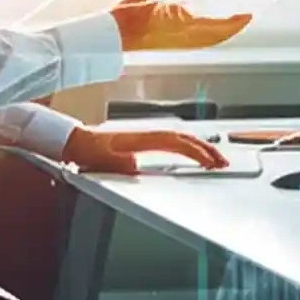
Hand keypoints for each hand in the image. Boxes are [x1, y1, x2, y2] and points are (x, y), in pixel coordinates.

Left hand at [61, 128, 228, 173]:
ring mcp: (146, 138)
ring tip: (215, 158)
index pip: (174, 142)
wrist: (76, 143)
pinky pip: (172, 143)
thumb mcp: (101, 158)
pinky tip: (193, 154)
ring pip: (179, 139)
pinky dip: (187, 147)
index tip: (209, 161)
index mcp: (140, 138)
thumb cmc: (88, 150)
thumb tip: (135, 164)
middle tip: (223, 161)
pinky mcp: (144, 143)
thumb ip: (117, 162)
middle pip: (183, 138)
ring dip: (199, 146)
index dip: (194, 151)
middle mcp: (146, 135)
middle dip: (205, 148)